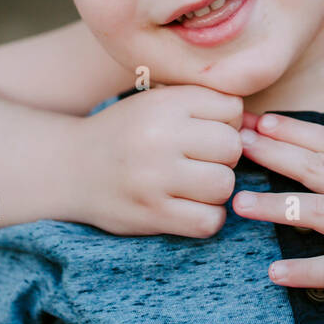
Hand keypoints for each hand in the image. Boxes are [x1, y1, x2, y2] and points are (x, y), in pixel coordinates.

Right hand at [80, 85, 242, 236]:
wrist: (67, 168)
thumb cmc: (125, 132)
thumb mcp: (156, 102)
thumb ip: (201, 102)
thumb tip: (256, 125)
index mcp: (164, 103)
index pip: (232, 109)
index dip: (227, 122)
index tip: (206, 132)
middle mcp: (159, 137)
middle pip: (232, 146)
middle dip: (224, 156)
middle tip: (201, 161)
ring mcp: (154, 178)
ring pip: (224, 185)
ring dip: (216, 188)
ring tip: (194, 184)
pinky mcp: (151, 214)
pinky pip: (209, 221)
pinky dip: (207, 218)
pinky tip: (190, 208)